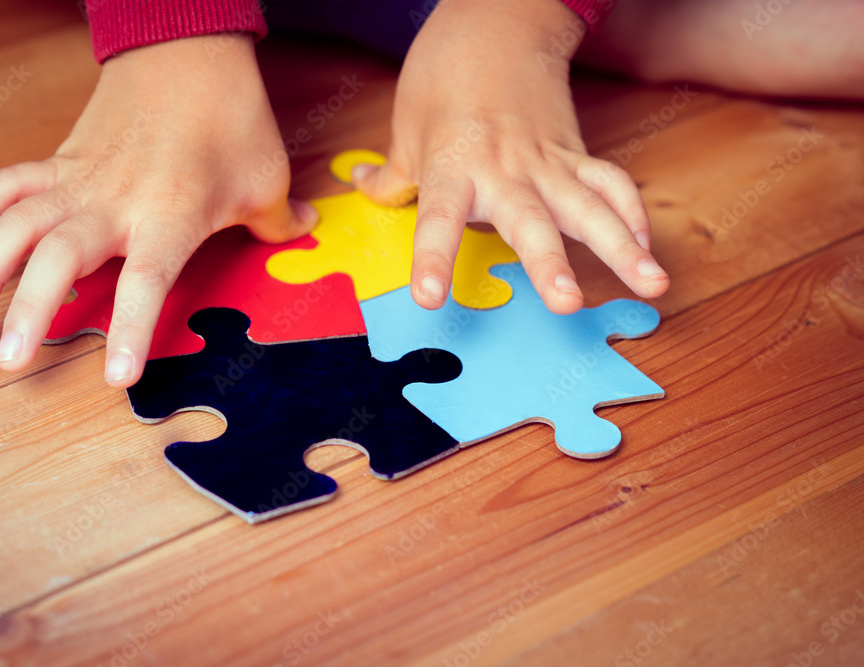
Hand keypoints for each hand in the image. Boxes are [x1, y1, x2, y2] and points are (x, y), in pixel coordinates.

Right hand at [0, 35, 315, 386]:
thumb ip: (282, 219)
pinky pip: (11, 184)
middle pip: (59, 256)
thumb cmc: (230, 114)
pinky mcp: (62, 159)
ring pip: (19, 223)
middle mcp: (116, 201)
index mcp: (171, 213)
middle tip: (9, 358)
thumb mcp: (267, 175)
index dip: (129, 330)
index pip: (145, 282)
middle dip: (30, 309)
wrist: (186, 48)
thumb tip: (309, 232)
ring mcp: (82, 178)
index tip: (115, 376)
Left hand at [352, 0, 668, 313]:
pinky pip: (610, 184)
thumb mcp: (406, 126)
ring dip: (623, 247)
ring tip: (653, 283)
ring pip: (590, 206)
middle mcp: (505, 169)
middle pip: (530, 221)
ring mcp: (548, 162)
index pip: (438, 219)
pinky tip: (648, 250)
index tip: (430, 297)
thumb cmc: (445, 73)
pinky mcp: (576, 153)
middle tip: (568, 303)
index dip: (433, 259)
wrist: (500, 21)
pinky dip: (633, 214)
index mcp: (454, 166)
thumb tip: (360, 186)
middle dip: (550, 264)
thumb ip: (391, 173)